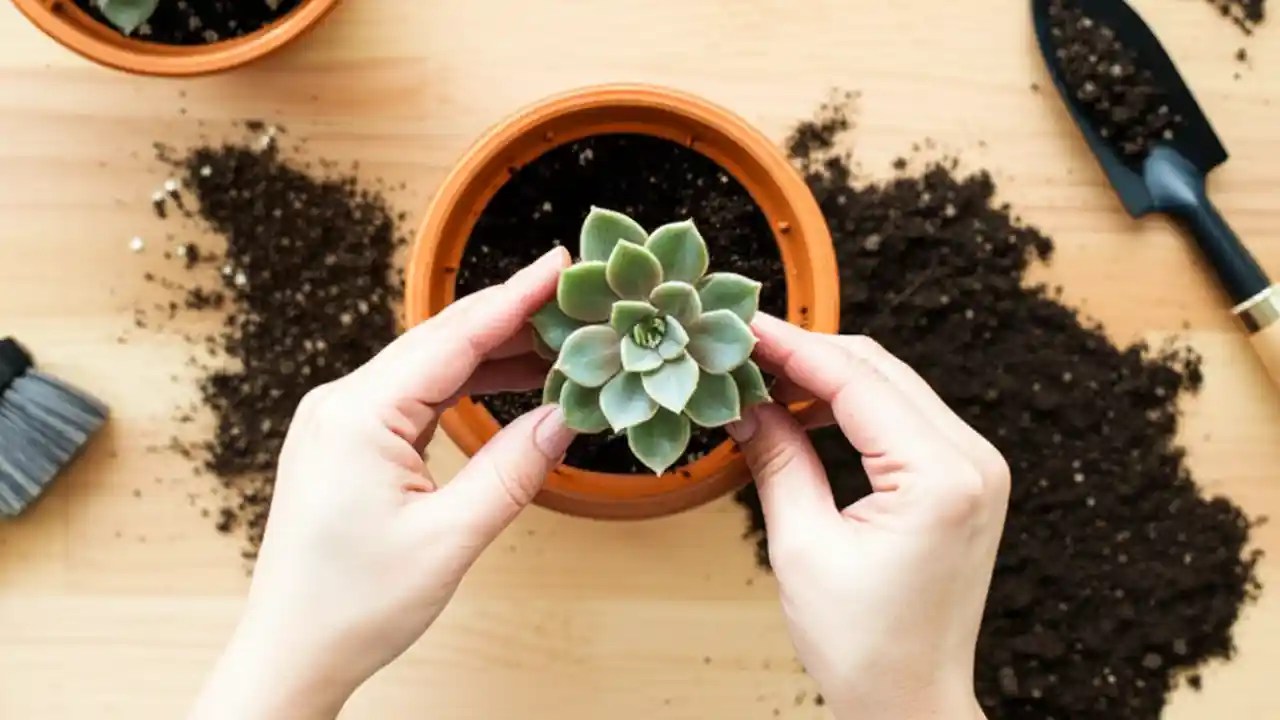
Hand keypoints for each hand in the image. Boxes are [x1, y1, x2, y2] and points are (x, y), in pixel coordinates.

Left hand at [189, 248, 576, 719]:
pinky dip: (465, 386)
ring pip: (428, 367)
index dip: (513, 297)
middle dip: (510, 318)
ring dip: (491, 354)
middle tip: (575, 300)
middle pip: (440, 342)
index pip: (452, 338)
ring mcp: (339, 422)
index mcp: (356, 415)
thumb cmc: (354, 605)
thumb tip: (564, 417)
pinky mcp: (347, 443)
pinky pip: (414, 396)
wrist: (292, 653)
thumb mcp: (449, 539)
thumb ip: (511, 470)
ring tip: (557, 342)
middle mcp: (340, 404)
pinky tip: (506, 381)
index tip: (562, 263)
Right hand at [728, 315, 1008, 719]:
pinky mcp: (964, 480)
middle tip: (742, 351)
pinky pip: (903, 417)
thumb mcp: (804, 547)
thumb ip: (777, 460)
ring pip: (892, 386)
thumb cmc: (864, 647)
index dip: (792, 346)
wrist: (912, 703)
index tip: (742, 326)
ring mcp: (976, 468)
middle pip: (880, 370)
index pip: (857, 381)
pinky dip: (851, 407)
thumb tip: (745, 402)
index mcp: (941, 478)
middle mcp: (973, 460)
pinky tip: (804, 413)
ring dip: (827, 378)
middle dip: (807, 354)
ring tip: (763, 383)